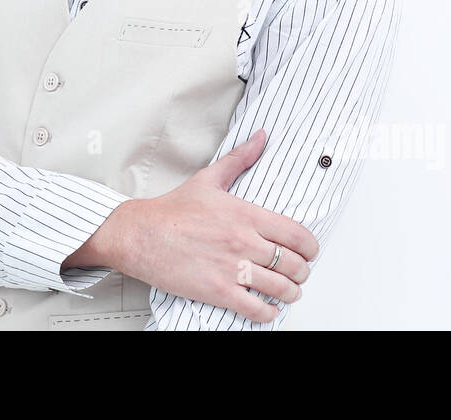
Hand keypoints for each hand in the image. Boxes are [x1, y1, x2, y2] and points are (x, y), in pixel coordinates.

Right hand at [81, 129, 320, 323]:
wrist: (140, 235)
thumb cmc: (171, 211)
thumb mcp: (209, 179)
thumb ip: (239, 159)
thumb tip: (261, 137)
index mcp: (245, 215)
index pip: (297, 235)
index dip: (311, 248)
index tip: (309, 252)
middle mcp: (243, 242)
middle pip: (294, 264)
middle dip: (302, 272)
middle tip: (299, 274)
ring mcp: (232, 268)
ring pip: (281, 288)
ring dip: (290, 293)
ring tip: (288, 292)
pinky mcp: (218, 291)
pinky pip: (256, 309)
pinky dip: (268, 313)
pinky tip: (267, 308)